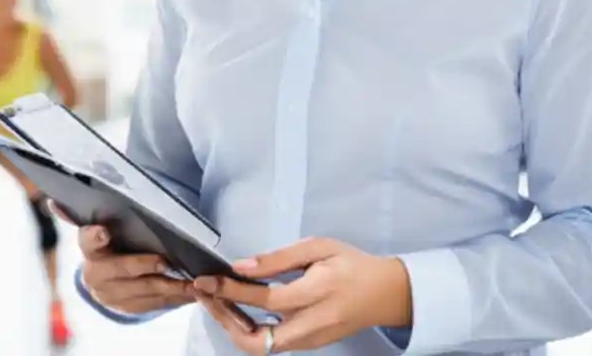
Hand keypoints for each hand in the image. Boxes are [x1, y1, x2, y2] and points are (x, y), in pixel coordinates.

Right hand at [78, 225, 195, 314]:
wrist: (103, 281)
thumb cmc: (108, 247)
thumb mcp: (100, 233)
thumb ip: (90, 216)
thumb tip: (54, 203)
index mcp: (89, 249)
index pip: (88, 240)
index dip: (95, 236)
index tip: (103, 231)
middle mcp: (96, 274)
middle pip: (121, 269)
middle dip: (143, 266)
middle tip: (165, 262)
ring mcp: (111, 295)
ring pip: (142, 291)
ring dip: (169, 287)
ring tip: (191, 282)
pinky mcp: (128, 309)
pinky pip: (153, 304)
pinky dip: (173, 299)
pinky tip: (190, 293)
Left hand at [193, 237, 411, 352]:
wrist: (386, 294)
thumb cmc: (352, 264)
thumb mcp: (318, 247)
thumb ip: (279, 258)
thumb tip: (241, 266)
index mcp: (319, 293)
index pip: (267, 300)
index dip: (232, 291)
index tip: (207, 280)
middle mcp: (313, 324)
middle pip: (258, 340)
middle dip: (223, 320)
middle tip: (205, 295)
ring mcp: (311, 341)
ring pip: (261, 347)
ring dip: (232, 326)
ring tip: (216, 300)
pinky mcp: (308, 346)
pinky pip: (270, 344)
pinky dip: (248, 329)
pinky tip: (237, 309)